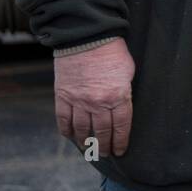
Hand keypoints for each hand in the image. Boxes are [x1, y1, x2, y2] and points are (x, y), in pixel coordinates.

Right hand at [54, 37, 134, 157]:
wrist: (85, 36)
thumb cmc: (111, 51)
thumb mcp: (128, 72)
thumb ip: (124, 91)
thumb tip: (121, 106)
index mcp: (118, 96)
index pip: (121, 126)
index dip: (121, 141)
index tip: (121, 150)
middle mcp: (98, 103)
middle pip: (102, 132)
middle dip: (105, 146)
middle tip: (106, 154)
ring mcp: (79, 101)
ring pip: (82, 129)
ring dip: (86, 143)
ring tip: (89, 150)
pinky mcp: (63, 96)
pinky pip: (63, 119)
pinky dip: (66, 131)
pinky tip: (71, 137)